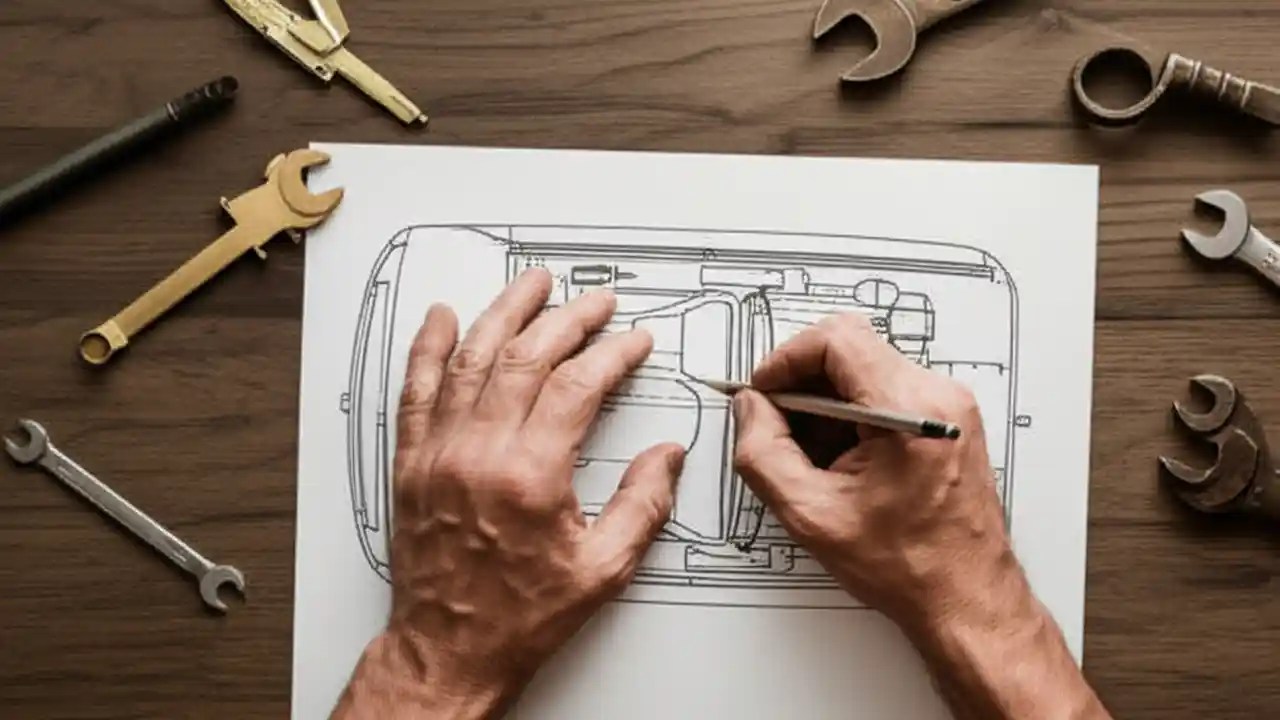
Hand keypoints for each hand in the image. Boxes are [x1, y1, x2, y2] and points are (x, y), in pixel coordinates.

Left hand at [333, 268, 685, 718]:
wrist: (448, 651)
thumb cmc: (519, 618)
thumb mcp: (602, 570)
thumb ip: (642, 506)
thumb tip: (668, 456)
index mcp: (529, 477)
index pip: (576, 387)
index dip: (611, 354)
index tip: (634, 341)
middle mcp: (478, 454)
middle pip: (525, 360)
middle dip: (567, 320)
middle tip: (595, 302)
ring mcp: (439, 454)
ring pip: (470, 361)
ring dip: (504, 314)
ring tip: (531, 284)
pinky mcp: (413, 463)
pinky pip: (415, 391)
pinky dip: (426, 348)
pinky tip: (441, 319)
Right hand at [731, 313, 1016, 630]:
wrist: (965, 597)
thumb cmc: (909, 567)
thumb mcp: (811, 514)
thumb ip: (763, 453)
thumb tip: (749, 408)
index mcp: (909, 410)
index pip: (837, 338)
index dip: (786, 358)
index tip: (764, 390)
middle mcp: (938, 396)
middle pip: (850, 349)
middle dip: (803, 383)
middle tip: (779, 426)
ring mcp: (948, 406)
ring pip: (865, 369)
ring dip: (826, 403)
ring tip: (814, 457)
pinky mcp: (947, 419)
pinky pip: (886, 391)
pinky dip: (851, 415)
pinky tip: (841, 461)